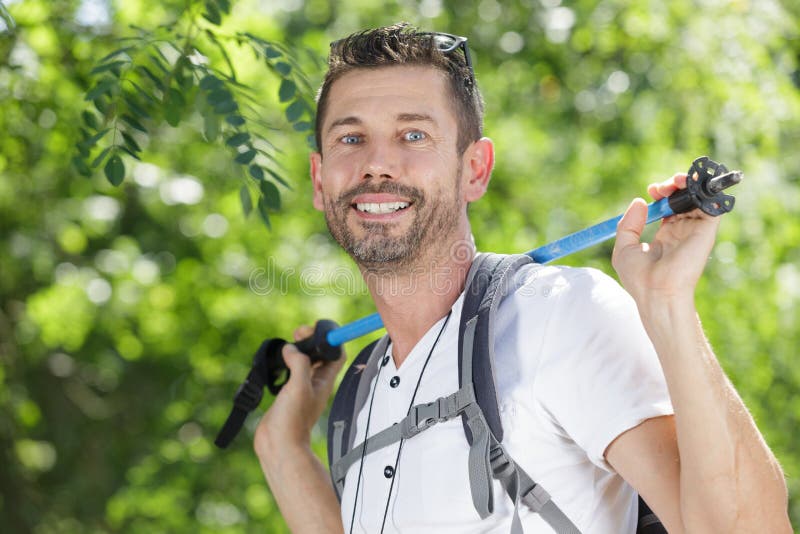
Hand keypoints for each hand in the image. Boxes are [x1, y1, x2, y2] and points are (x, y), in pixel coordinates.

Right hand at [254, 324, 345, 454]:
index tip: (315, 330)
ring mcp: (301, 389)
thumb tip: (291, 349)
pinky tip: (276, 364)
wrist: (279, 446)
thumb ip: (299, 364)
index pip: (336, 354)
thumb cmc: (292, 421)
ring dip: (298, 350)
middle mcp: (315, 384)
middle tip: (297, 334)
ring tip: (286, 347)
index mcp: (324, 381)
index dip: (330, 339)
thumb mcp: (299, 387)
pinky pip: (289, 373)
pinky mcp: (287, 395)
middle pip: (319, 355)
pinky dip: (285, 363)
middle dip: (311, 340)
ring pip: (304, 362)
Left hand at [612, 173, 720, 304]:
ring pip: (698, 198)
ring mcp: (695, 230)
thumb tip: (639, 201)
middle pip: (683, 199)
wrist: (657, 292)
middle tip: (662, 187)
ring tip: (676, 181)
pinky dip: (706, 191)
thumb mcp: (624, 248)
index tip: (652, 191)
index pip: (667, 208)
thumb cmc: (639, 277)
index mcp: (665, 236)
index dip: (661, 195)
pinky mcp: (706, 230)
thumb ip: (628, 224)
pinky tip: (693, 183)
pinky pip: (712, 205)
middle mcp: (683, 231)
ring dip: (688, 184)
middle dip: (673, 186)